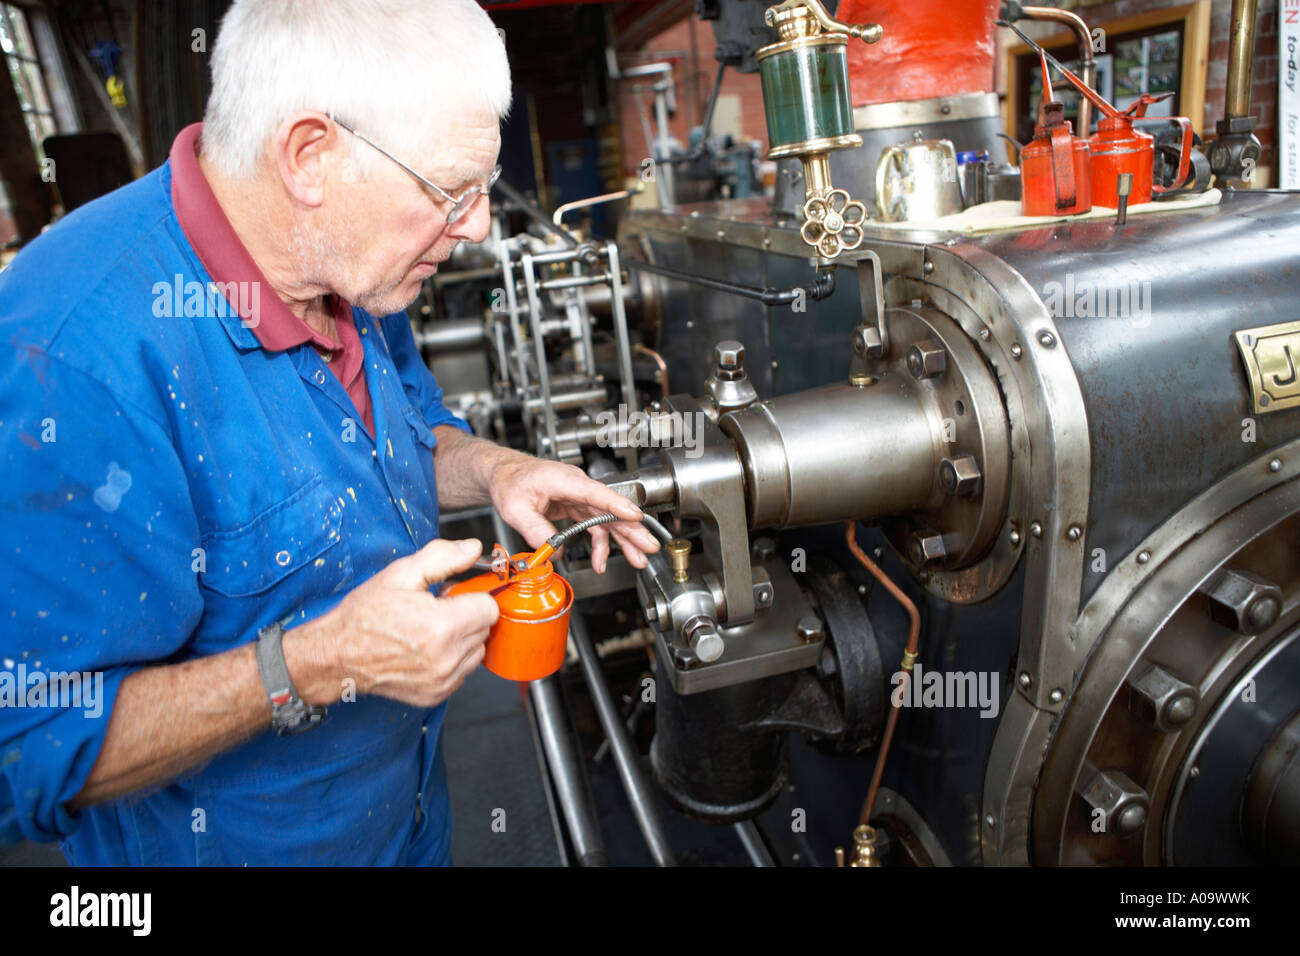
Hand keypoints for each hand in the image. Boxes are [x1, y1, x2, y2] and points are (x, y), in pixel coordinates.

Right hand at [291, 538, 498, 707]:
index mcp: (443, 626)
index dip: (471, 596)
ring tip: (431, 630)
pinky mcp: (437, 694)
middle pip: (485, 630)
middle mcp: (447, 658)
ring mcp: (443, 680)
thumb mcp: (401, 574)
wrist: (337, 655)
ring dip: (463, 639)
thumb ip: (443, 557)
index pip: (489, 608)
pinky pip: (463, 672)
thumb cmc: (365, 615)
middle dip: (467, 616)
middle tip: (436, 611)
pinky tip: (427, 649)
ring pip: (477, 652)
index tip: (451, 596)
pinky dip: (452, 660)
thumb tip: (473, 549)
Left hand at [489, 456, 660, 571]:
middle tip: (648, 547)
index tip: (636, 517)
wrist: (503, 473)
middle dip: (632, 530)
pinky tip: (601, 560)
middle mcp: (577, 486)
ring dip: (623, 541)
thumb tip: (553, 552)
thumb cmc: (510, 481)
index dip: (617, 506)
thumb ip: (534, 530)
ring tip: (637, 560)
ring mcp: (579, 496)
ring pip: (607, 520)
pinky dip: (601, 543)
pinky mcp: (576, 506)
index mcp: (563, 480)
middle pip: (610, 509)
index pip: (596, 493)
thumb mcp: (514, 509)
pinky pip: (595, 525)